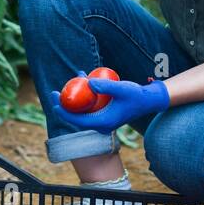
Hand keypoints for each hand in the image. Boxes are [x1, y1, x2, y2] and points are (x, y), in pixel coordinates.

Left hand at [50, 72, 170, 133]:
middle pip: (77, 117)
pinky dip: (85, 97)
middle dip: (64, 104)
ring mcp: (103, 121)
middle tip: (54, 92)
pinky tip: (84, 80)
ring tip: (72, 80)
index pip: (77, 119)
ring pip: (83, 111)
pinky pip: (90, 108)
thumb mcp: (122, 88)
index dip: (63, 111)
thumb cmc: (137, 95)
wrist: (149, 101)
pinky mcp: (105, 115)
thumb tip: (88, 83)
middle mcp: (101, 125)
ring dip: (76, 98)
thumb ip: (105, 86)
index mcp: (103, 123)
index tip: (54, 101)